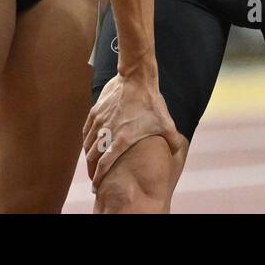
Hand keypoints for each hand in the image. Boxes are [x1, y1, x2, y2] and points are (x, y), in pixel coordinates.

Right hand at [81, 73, 184, 188]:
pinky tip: (88, 143)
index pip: (104, 164)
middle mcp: (106, 133)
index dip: (98, 177)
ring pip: (87, 144)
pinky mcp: (95, 111)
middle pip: (92, 157)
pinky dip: (86, 140)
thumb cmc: (151, 102)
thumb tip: (178, 151)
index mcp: (121, 140)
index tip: (96, 185)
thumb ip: (173, 140)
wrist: (137, 79)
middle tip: (94, 177)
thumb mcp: (166, 123)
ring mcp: (99, 121)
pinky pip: (86, 130)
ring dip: (88, 156)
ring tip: (91, 163)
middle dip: (91, 170)